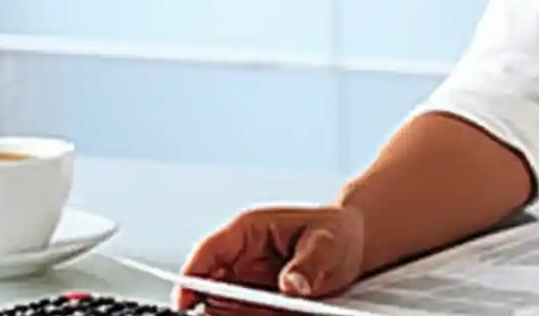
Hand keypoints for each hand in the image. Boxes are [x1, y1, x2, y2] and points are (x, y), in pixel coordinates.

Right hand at [176, 206, 365, 311]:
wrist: (353, 245)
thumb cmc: (336, 232)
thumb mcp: (327, 243)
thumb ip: (308, 263)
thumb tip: (290, 285)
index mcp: (248, 230)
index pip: (206, 253)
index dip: (190, 278)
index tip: (186, 303)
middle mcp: (240, 256)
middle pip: (209, 286)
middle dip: (214, 307)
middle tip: (240, 313)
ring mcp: (247, 280)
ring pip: (225, 306)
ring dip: (238, 314)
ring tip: (273, 309)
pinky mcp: (258, 300)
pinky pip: (245, 314)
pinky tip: (279, 313)